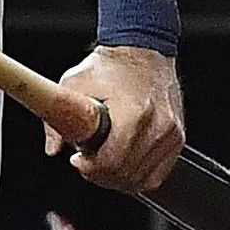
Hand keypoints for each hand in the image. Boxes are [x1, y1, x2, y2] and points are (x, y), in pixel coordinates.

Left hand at [50, 45, 184, 192]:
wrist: (141, 50)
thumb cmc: (110, 66)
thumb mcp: (74, 84)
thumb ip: (58, 118)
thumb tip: (52, 148)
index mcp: (134, 113)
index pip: (114, 161)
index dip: (91, 168)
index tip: (78, 161)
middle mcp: (159, 126)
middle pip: (128, 174)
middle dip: (101, 175)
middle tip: (86, 164)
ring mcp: (172, 134)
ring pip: (144, 179)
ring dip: (118, 179)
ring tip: (101, 164)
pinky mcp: (177, 138)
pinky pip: (159, 173)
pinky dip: (138, 176)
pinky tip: (121, 166)